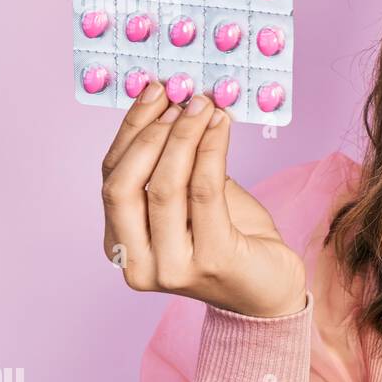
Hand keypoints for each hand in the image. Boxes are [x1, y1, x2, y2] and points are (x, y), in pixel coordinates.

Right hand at [100, 81, 307, 318]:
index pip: (111, 179)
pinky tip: (221, 126)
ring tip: (204, 105)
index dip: (129, 131)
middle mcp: (137, 263)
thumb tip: (175, 103)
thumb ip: (176, 166)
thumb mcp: (193, 201)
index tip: (152, 91)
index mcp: (121, 245)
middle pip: (124, 184)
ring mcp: (171, 268)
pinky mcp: (211, 261)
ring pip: (163, 187)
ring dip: (183, 136)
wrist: (271, 291)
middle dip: (150, 132)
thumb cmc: (232, 240)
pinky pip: (204, 192)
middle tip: (178, 95)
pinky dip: (210, 151)